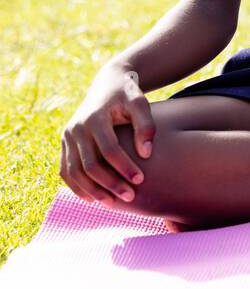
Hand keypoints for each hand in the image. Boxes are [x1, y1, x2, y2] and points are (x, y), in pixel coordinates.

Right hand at [60, 65, 155, 204]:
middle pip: (89, 165)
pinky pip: (66, 171)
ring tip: (112, 204)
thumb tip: (146, 154)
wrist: (107, 84)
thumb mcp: (140, 103)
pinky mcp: (64, 143)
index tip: (141, 179)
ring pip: (74, 172)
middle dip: (110, 184)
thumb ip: (145, 126)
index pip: (108, 149)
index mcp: (94, 117)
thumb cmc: (128, 95)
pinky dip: (77, 187)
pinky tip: (93, 199)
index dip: (124, 167)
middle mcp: (76, 128)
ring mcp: (67, 136)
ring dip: (92, 191)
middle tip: (130, 197)